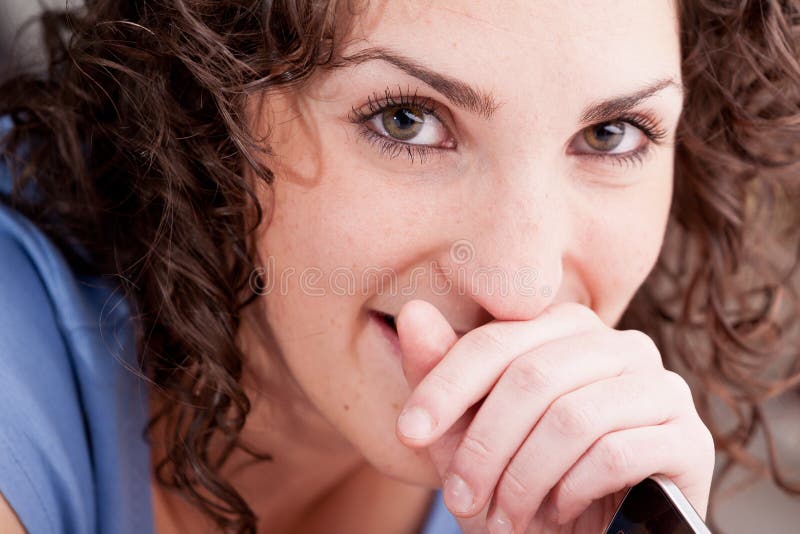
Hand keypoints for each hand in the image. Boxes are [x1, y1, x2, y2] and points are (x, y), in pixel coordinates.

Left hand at [395, 300, 713, 533]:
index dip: (445, 386)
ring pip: (572, 419)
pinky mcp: (688, 438)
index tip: (409, 432)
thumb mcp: (468, 432)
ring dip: (524, 479)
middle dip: (485, 447)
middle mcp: (620, 345)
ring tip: (505, 516)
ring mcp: (661, 388)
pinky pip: (616, 453)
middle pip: (532, 378)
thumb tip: (414, 312)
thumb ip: (441, 372)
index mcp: (568, 330)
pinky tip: (560, 509)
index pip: (497, 341)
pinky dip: (572, 491)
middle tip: (461, 499)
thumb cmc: (523, 477)